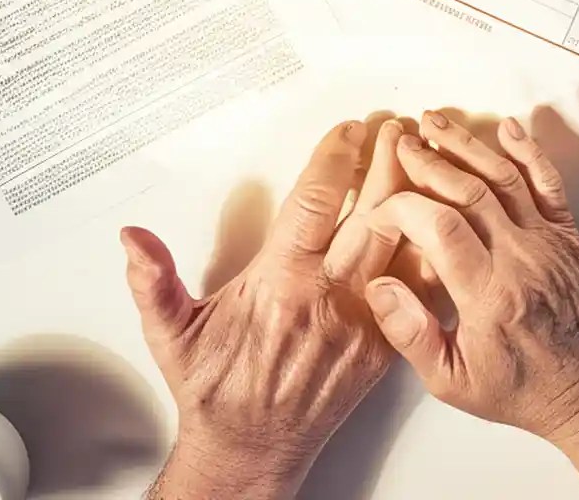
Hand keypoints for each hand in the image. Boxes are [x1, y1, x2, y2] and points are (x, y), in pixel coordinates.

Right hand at [125, 120, 406, 498]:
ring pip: (403, 247)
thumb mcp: (170, 334)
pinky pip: (420, 292)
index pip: (314, 205)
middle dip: (390, 164)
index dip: (335, 160)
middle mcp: (329, 299)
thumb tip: (132, 237)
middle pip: (373, 215)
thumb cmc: (215, 390)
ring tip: (427, 159)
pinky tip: (447, 222)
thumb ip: (152, 281)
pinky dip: (434, 252)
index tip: (349, 129)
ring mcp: (364, 322)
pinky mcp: (385, 345)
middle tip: (399, 127)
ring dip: (417, 199)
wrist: (251, 451)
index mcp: (281, 285)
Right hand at [362, 112, 578, 441]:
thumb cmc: (521, 388)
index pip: (439, 227)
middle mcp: (519, 259)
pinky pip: (549, 184)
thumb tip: (379, 287)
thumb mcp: (451, 382)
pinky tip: (508, 128)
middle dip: (427, 161)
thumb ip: (411, 334)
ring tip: (434, 122)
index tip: (382, 208)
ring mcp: (547, 242)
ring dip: (467, 145)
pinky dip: (529, 152)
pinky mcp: (568, 236)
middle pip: (468, 191)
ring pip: (504, 178)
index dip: (404, 206)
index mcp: (487, 295)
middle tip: (398, 143)